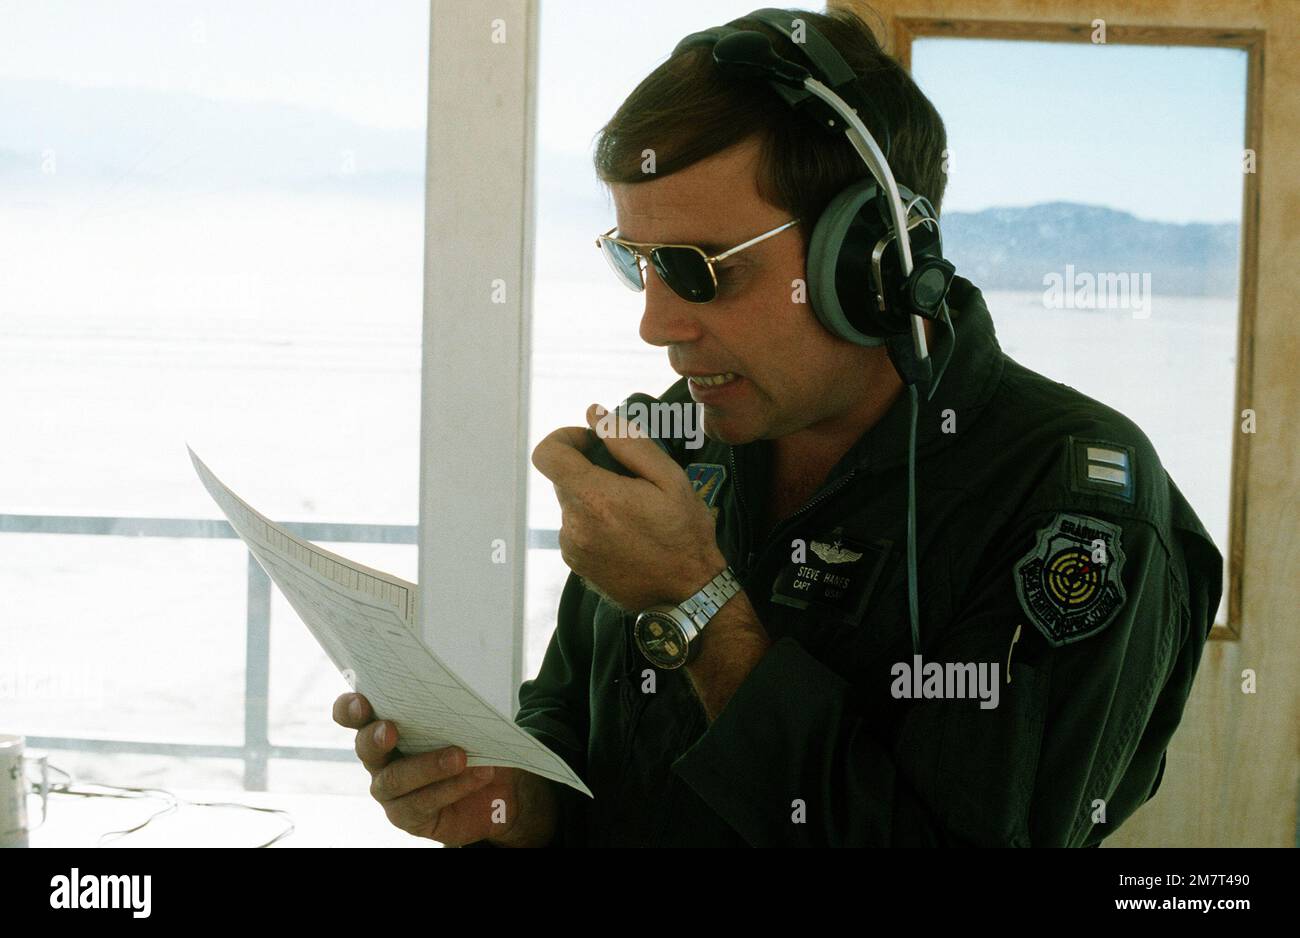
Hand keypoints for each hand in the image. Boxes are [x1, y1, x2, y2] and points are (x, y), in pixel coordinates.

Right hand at [332, 692, 556, 846]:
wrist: (495, 787)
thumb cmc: (475, 741)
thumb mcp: (465, 718)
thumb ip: (453, 704)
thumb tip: (468, 688)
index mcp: (386, 722)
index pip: (353, 714)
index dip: (350, 709)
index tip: (362, 702)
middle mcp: (381, 756)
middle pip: (365, 746)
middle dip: (375, 737)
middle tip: (390, 730)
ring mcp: (390, 788)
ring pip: (396, 778)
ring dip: (428, 766)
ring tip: (460, 757)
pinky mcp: (407, 815)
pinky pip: (423, 803)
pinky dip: (453, 787)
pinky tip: (479, 774)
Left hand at [530, 403, 726, 610]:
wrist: (688, 595)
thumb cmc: (685, 535)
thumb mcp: (670, 479)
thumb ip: (628, 441)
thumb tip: (594, 414)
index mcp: (595, 498)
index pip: (548, 453)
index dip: (566, 438)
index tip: (592, 443)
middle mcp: (574, 524)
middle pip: (564, 478)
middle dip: (591, 470)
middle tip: (631, 482)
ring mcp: (572, 548)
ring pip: (573, 504)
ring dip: (596, 499)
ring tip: (634, 514)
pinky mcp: (576, 565)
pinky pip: (577, 530)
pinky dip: (595, 523)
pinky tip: (627, 535)